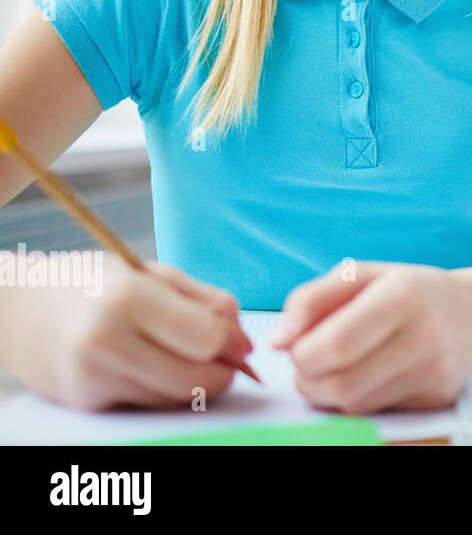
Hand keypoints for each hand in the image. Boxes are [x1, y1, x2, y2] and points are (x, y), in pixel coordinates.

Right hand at [0, 256, 251, 410]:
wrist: (16, 310)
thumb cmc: (93, 283)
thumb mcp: (151, 272)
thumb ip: (205, 301)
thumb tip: (242, 341)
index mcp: (127, 299)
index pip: (206, 338)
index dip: (232, 342)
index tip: (236, 338)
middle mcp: (107, 342)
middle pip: (196, 379)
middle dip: (223, 372)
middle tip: (226, 357)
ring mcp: (94, 378)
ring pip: (175, 399)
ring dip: (197, 384)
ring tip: (189, 357)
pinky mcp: (87, 403)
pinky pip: (148, 405)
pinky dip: (165, 390)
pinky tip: (157, 366)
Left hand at [272, 261, 471, 414]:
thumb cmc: (405, 290)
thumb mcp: (360, 276)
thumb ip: (309, 300)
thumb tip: (277, 343)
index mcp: (404, 295)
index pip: (336, 345)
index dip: (302, 355)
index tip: (299, 347)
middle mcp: (426, 336)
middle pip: (341, 386)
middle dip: (310, 381)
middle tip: (311, 363)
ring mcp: (435, 373)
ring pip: (355, 407)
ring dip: (331, 394)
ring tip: (339, 368)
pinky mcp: (437, 401)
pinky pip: (377, 415)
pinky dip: (360, 401)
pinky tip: (370, 377)